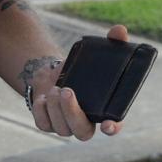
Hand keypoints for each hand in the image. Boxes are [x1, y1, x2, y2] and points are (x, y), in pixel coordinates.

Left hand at [31, 24, 127, 139]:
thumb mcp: (95, 55)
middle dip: (72, 112)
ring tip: (55, 87)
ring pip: (62, 128)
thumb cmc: (81, 69)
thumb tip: (120, 30)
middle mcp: (86, 123)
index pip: (113, 126)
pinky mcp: (48, 124)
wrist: (55, 74)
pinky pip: (43, 124)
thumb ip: (112, 44)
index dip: (112, 128)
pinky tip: (43, 96)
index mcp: (103, 111)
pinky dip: (41, 110)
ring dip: (55, 107)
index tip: (107, 125)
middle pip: (82, 131)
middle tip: (66, 90)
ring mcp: (66, 126)